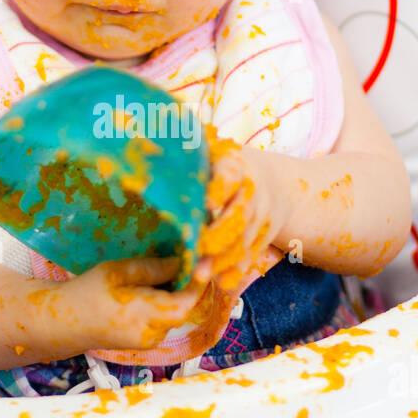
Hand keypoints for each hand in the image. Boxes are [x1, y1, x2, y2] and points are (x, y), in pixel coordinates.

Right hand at [29, 255, 213, 357]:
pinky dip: (165, 302)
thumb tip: (182, 263)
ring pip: (174, 313)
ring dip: (176, 292)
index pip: (186, 301)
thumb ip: (152, 269)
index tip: (206, 258)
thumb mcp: (118, 272)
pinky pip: (163, 320)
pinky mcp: (145, 342)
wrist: (63, 322)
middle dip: (188, 283)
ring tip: (169, 269)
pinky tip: (154, 287)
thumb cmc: (86, 293)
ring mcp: (149, 341)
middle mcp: (152, 333)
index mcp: (144, 315)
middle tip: (189, 258)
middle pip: (182, 307)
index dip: (199, 280)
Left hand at [197, 137, 284, 293]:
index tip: (208, 202)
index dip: (221, 188)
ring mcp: (259, 218)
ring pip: (243, 240)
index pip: (230, 176)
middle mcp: (251, 192)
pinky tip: (222, 283)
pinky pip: (250, 256)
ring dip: (223, 259)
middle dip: (220, 233)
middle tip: (199, 248)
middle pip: (239, 214)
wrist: (273, 183)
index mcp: (235, 166)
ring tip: (199, 274)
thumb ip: (186, 145)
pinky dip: (237, 271)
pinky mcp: (260, 239)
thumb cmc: (223, 164)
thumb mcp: (211, 149)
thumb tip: (144, 133)